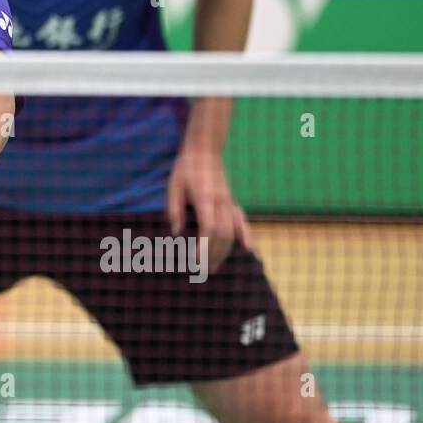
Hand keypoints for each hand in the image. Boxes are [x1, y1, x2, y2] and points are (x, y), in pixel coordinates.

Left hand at [166, 146, 252, 272]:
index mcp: (205, 199)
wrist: (205, 150)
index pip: (209, 229)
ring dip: (225, 251)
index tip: (197, 262)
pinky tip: (248, 248)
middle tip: (203, 272)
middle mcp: (221, 202)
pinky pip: (242, 220)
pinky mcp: (232, 201)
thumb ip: (174, 209)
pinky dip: (246, 234)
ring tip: (214, 267)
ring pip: (232, 231)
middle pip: (222, 234)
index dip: (205, 247)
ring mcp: (229, 202)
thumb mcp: (173, 186)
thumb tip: (176, 233)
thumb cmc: (186, 168)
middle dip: (213, 255)